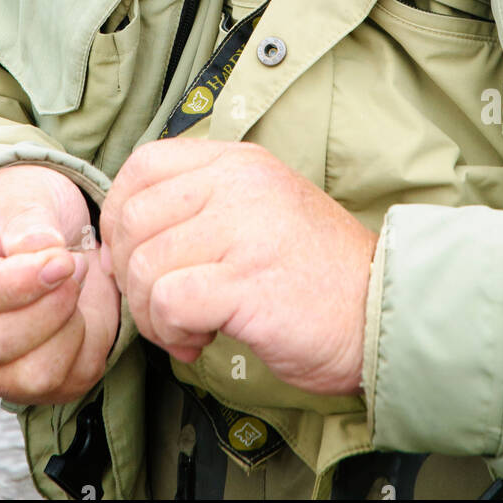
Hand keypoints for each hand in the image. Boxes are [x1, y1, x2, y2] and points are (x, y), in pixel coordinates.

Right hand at [0, 165, 119, 404]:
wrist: (40, 235)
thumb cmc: (20, 210)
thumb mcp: (22, 194)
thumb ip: (28, 221)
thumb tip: (45, 253)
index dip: (18, 284)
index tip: (63, 259)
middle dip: (52, 304)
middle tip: (74, 261)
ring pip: (32, 376)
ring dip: (71, 328)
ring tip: (76, 283)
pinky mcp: (29, 382)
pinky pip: (67, 382)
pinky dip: (90, 344)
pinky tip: (83, 309)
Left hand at [99, 139, 378, 395]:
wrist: (381, 312)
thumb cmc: (317, 274)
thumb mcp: (261, 210)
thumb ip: (203, 204)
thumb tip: (126, 232)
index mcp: (238, 162)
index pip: (142, 166)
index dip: (121, 216)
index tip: (137, 255)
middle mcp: (238, 184)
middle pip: (133, 219)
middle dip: (133, 275)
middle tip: (165, 304)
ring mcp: (244, 229)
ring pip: (144, 264)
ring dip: (153, 312)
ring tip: (189, 326)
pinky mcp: (247, 281)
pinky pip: (168, 301)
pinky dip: (172, 331)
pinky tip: (201, 340)